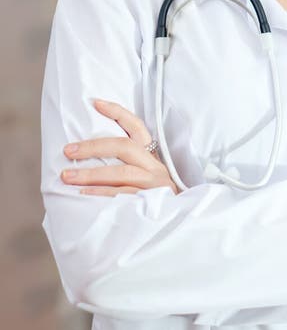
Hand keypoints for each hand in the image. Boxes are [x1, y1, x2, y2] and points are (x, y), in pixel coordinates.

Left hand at [61, 99, 178, 195]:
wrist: (176, 225)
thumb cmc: (151, 200)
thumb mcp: (144, 178)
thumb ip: (125, 166)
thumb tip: (89, 156)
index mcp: (151, 156)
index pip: (136, 127)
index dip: (118, 113)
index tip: (96, 103)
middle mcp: (155, 166)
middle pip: (125, 147)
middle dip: (93, 147)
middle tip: (68, 150)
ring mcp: (155, 184)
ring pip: (122, 172)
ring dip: (91, 173)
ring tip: (68, 175)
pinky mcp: (153, 203)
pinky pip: (124, 196)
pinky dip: (102, 194)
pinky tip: (84, 195)